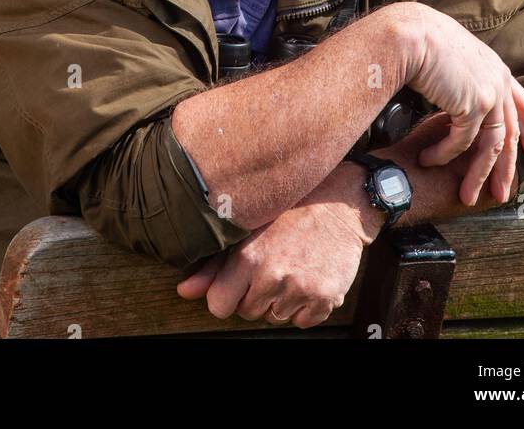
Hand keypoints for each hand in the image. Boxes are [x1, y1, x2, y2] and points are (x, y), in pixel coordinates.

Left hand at [175, 200, 365, 328]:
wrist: (340, 203)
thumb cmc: (289, 211)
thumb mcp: (249, 229)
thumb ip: (214, 265)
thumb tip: (183, 291)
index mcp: (248, 257)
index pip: (218, 306)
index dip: (227, 295)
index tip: (240, 280)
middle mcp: (273, 275)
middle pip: (248, 314)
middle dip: (255, 296)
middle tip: (272, 266)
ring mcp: (301, 288)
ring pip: (276, 317)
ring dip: (280, 300)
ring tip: (291, 266)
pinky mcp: (326, 298)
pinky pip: (303, 322)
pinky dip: (305, 306)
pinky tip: (308, 277)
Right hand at [405, 5, 523, 206]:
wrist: (413, 33)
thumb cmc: (424, 40)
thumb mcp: (456, 58)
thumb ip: (466, 78)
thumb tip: (460, 98)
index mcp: (497, 70)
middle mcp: (500, 82)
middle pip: (509, 134)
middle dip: (506, 169)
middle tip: (502, 194)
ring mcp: (490, 94)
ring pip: (490, 147)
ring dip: (477, 175)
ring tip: (467, 196)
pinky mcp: (474, 105)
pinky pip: (461, 141)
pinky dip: (444, 155)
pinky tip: (429, 160)